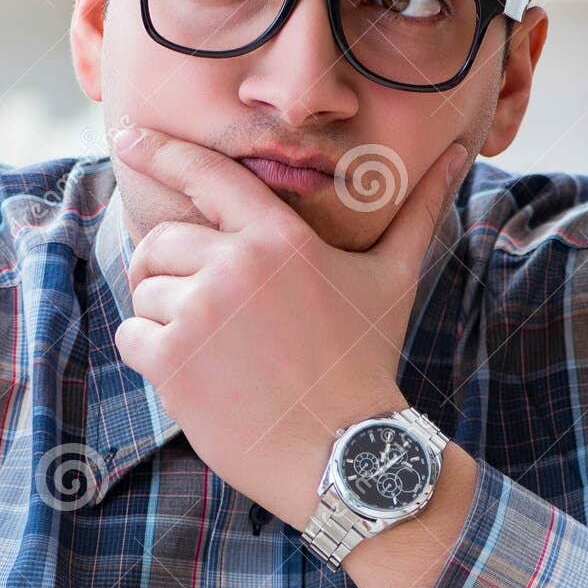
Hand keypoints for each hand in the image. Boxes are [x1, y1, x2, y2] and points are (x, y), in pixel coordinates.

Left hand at [112, 126, 468, 529]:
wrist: (347, 452)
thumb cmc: (367, 363)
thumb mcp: (395, 278)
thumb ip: (419, 210)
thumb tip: (459, 153)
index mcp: (280, 239)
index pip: (207, 175)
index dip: (160, 149)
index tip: (127, 134)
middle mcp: (235, 266)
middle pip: (161, 241)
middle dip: (170, 271)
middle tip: (206, 310)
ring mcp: (200, 312)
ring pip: (143, 291)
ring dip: (166, 318)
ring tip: (216, 351)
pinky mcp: (172, 359)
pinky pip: (131, 335)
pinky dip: (150, 354)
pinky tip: (197, 376)